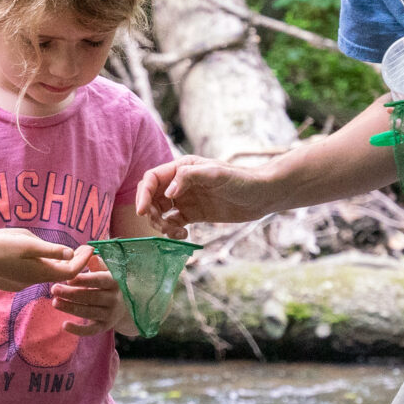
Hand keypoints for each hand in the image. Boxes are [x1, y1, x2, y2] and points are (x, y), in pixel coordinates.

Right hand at [0, 229, 91, 289]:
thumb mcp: (28, 243)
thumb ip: (51, 250)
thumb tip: (72, 253)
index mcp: (41, 271)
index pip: (72, 270)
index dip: (84, 260)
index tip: (92, 247)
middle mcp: (34, 280)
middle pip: (62, 274)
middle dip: (76, 262)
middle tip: (84, 248)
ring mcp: (23, 282)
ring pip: (48, 274)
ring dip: (60, 263)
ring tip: (68, 251)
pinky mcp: (14, 280)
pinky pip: (36, 274)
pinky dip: (47, 265)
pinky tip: (43, 256)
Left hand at [49, 258, 131, 336]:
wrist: (124, 304)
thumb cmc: (106, 282)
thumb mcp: (105, 270)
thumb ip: (95, 262)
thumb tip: (88, 250)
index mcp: (114, 282)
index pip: (98, 280)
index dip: (84, 280)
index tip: (68, 277)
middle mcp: (114, 299)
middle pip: (91, 297)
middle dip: (71, 293)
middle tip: (54, 289)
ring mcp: (109, 314)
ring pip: (88, 312)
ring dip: (70, 308)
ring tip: (54, 302)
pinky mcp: (104, 327)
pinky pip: (91, 330)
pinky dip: (78, 330)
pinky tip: (64, 325)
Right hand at [135, 156, 273, 236]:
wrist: (261, 196)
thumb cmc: (241, 180)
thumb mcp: (216, 174)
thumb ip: (189, 177)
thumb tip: (168, 192)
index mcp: (181, 168)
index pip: (152, 179)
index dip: (143, 194)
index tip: (142, 211)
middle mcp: (180, 183)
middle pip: (152, 197)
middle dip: (150, 212)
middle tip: (161, 225)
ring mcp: (186, 200)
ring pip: (160, 213)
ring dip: (161, 225)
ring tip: (175, 232)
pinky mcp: (194, 214)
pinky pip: (173, 224)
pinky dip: (172, 232)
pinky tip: (183, 236)